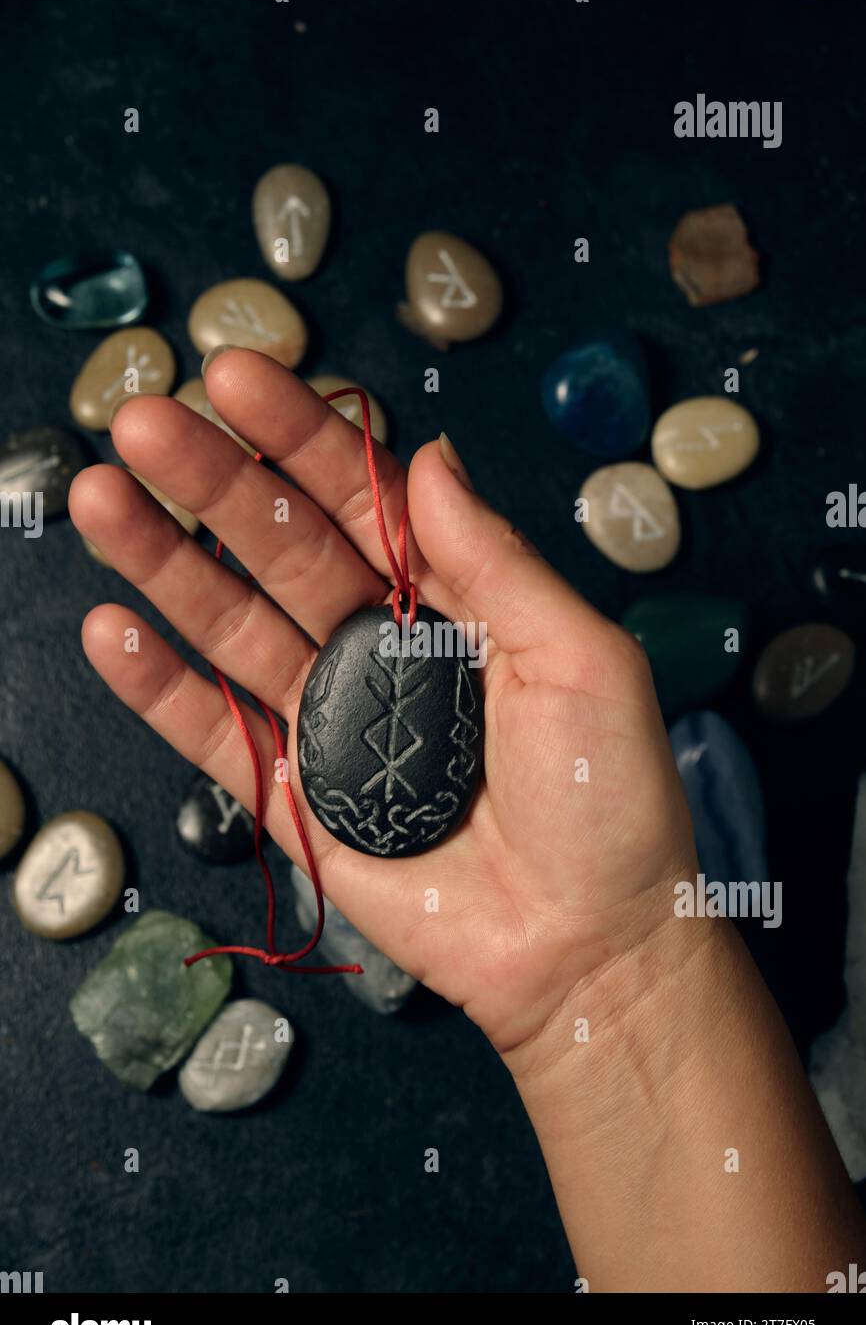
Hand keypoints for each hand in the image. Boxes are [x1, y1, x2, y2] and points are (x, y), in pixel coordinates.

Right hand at [69, 349, 696, 1055]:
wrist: (588, 948)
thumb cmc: (612, 802)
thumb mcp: (580, 659)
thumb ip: (496, 560)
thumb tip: (428, 455)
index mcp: (455, 601)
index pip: (365, 500)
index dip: (304, 439)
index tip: (241, 376)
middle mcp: (382, 647)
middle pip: (282, 546)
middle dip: (216, 481)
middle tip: (144, 418)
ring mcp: (331, 719)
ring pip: (232, 623)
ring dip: (163, 562)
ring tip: (100, 496)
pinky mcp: (294, 795)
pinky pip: (212, 731)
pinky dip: (160, 684)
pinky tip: (111, 627)